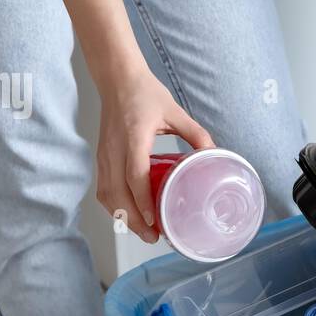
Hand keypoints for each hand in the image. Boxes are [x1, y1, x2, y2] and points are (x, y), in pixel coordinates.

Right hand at [95, 66, 213, 243]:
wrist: (116, 78)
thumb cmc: (144, 93)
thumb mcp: (175, 111)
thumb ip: (196, 134)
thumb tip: (214, 155)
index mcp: (134, 136)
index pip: (133, 174)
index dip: (142, 200)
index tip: (153, 219)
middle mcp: (114, 148)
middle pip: (117, 193)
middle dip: (133, 219)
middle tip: (152, 237)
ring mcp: (104, 154)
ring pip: (107, 194)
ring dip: (122, 216)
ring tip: (143, 231)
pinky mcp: (101, 157)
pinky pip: (103, 187)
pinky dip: (113, 206)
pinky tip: (127, 215)